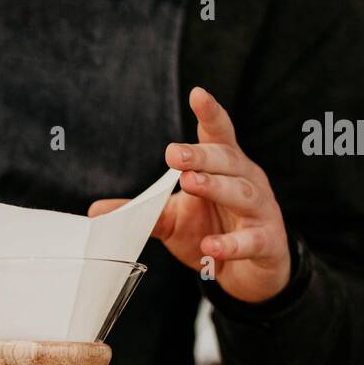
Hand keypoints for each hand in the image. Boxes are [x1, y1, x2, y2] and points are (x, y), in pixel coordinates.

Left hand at [90, 87, 291, 303]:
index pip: (218, 134)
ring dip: (216, 187)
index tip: (197, 93)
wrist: (248, 271)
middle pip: (227, 160)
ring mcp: (261, 211)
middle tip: (174, 154)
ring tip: (189, 184)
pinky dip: (230, 244)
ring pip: (241, 193)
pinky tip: (211, 246)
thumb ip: (141, 211)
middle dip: (201, 155)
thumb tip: (96, 210)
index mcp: (225, 166)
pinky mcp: (267, 242)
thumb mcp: (172, 218)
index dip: (210, 113)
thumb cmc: (211, 231)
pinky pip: (250, 241)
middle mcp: (247, 180)